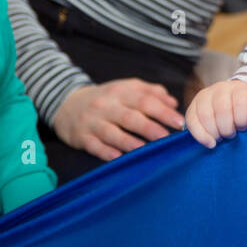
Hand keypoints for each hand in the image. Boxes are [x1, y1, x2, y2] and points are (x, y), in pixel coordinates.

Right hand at [53, 79, 183, 160]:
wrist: (67, 104)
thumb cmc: (107, 99)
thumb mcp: (126, 88)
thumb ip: (151, 92)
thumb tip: (173, 102)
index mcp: (121, 92)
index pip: (145, 100)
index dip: (162, 111)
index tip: (179, 122)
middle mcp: (106, 106)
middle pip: (130, 117)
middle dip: (149, 127)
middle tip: (166, 137)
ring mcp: (92, 122)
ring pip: (112, 132)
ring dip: (129, 142)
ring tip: (145, 149)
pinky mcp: (81, 137)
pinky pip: (94, 145)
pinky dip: (106, 152)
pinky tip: (117, 157)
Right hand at [184, 80, 246, 148]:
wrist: (231, 105)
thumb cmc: (243, 113)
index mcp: (240, 89)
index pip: (240, 101)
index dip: (242, 119)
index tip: (243, 128)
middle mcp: (221, 88)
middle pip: (222, 109)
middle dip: (227, 128)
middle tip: (231, 135)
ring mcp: (205, 95)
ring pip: (205, 115)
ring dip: (214, 132)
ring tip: (221, 138)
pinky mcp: (192, 106)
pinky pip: (191, 120)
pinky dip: (200, 135)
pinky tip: (210, 143)